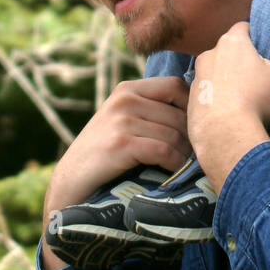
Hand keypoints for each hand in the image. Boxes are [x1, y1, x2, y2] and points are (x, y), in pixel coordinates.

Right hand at [41, 76, 190, 269]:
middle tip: (194, 158)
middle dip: (190, 137)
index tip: (195, 132)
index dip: (192, 108)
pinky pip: (164, 150)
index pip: (176, 86)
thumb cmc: (103, 156)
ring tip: (184, 168)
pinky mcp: (120, 143)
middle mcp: (125, 98)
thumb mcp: (123, 122)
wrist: (70, 184)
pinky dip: (174, 164)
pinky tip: (172, 173)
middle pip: (179, 113)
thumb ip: (151, 111)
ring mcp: (121, 120)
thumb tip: (199, 113)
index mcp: (128, 89)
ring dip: (184, 154)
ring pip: (174, 133)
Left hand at [186, 22, 269, 190]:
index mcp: (232, 42)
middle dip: (241, 58)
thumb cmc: (256, 100)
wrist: (224, 136)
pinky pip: (206, 91)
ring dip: (226, 77)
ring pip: (215, 70)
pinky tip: (228, 110)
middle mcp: (209, 53)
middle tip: (258, 74)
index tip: (266, 50)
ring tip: (243, 94)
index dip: (256, 36)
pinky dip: (216, 95)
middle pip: (228, 49)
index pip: (244, 27)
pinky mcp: (190, 99)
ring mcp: (197, 76)